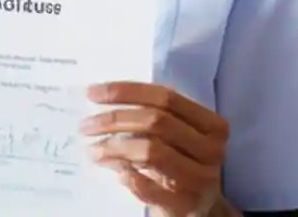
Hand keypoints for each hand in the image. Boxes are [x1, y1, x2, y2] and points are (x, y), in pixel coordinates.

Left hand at [81, 82, 231, 216]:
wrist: (201, 208)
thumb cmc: (182, 161)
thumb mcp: (177, 135)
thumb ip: (150, 115)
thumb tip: (101, 97)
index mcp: (212, 126)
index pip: (166, 98)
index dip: (126, 92)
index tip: (93, 93)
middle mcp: (211, 150)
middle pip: (156, 122)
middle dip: (114, 120)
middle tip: (86, 125)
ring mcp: (200, 179)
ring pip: (151, 151)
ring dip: (114, 148)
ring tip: (92, 149)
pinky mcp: (185, 205)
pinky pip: (148, 187)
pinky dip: (126, 175)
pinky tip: (113, 170)